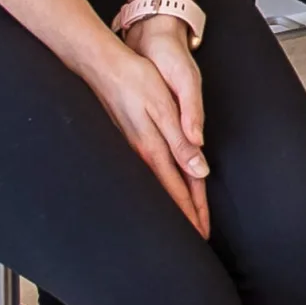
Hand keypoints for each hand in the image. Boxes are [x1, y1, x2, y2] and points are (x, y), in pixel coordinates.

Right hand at [86, 32, 210, 235]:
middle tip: (197, 237)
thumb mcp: (165, 108)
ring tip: (183, 221)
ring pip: (160, 183)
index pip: (181, 187)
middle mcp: (142, 153)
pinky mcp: (129, 140)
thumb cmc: (136, 81)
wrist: (103, 66)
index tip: (202, 233)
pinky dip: (160, 186)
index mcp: (154, 148)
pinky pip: (150, 171)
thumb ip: (182, 141)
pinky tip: (160, 189)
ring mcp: (133, 148)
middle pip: (170, 191)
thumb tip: (200, 171)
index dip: (194, 210)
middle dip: (185, 216)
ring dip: (173, 204)